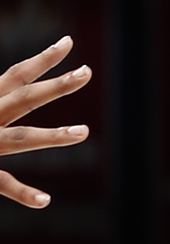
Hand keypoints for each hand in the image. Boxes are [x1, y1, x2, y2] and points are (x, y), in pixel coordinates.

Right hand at [1, 36, 92, 207]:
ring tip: (84, 132)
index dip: (43, 60)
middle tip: (87, 73)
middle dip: (56, 86)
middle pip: (25, 99)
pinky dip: (22, 192)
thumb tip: (11, 81)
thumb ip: (1, 94)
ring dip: (52, 135)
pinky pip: (0, 181)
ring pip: (21, 138)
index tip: (69, 43)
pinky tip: (44, 201)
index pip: (16, 75)